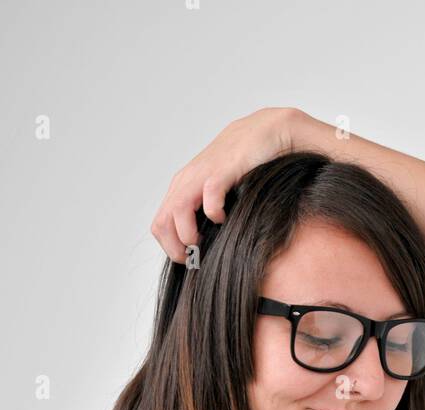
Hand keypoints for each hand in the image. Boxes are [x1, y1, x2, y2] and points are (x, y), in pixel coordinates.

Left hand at [149, 106, 300, 262]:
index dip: (170, 248)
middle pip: (162, 223)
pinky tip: (225, 218)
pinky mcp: (221, 171)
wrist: (265, 134)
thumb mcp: (215, 192)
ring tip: (206, 242)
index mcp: (181, 188)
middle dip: (177, 248)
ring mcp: (201, 175)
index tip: (190, 259)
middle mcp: (185, 181)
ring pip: (177, 211)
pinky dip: (214, 215)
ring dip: (189, 236)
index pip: (159, 225)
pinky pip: (208, 200)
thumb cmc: (243, 167)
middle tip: (196, 257)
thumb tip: (201, 248)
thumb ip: (204, 213)